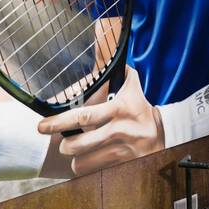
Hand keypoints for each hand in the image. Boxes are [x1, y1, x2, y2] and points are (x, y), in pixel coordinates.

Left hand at [37, 66, 163, 175]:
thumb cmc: (140, 107)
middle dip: (65, 145)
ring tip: (80, 152)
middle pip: (78, 144)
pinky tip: (92, 160)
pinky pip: (94, 172)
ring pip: (82, 162)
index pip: (84, 116)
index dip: (59, 122)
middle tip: (64, 142)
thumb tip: (101, 35)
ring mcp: (121, 151)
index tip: (42, 126)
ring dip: (76, 158)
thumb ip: (113, 66)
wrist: (165, 133)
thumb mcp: (130, 86)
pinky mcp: (123, 166)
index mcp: (118, 109)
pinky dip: (88, 168)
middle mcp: (119, 131)